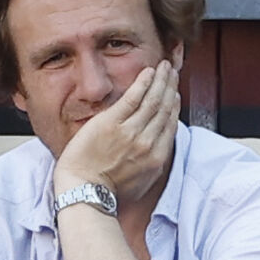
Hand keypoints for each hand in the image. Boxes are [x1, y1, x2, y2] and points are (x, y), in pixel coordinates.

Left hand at [53, 61, 178, 201]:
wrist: (85, 192)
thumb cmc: (108, 192)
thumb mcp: (141, 182)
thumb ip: (153, 163)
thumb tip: (158, 148)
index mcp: (156, 157)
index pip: (170, 124)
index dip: (174, 105)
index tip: (175, 93)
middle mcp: (147, 142)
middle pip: (164, 108)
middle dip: (170, 87)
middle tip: (172, 72)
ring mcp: (130, 132)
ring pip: (152, 100)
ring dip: (160, 80)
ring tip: (163, 67)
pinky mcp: (111, 123)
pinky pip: (132, 98)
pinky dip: (143, 82)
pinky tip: (148, 72)